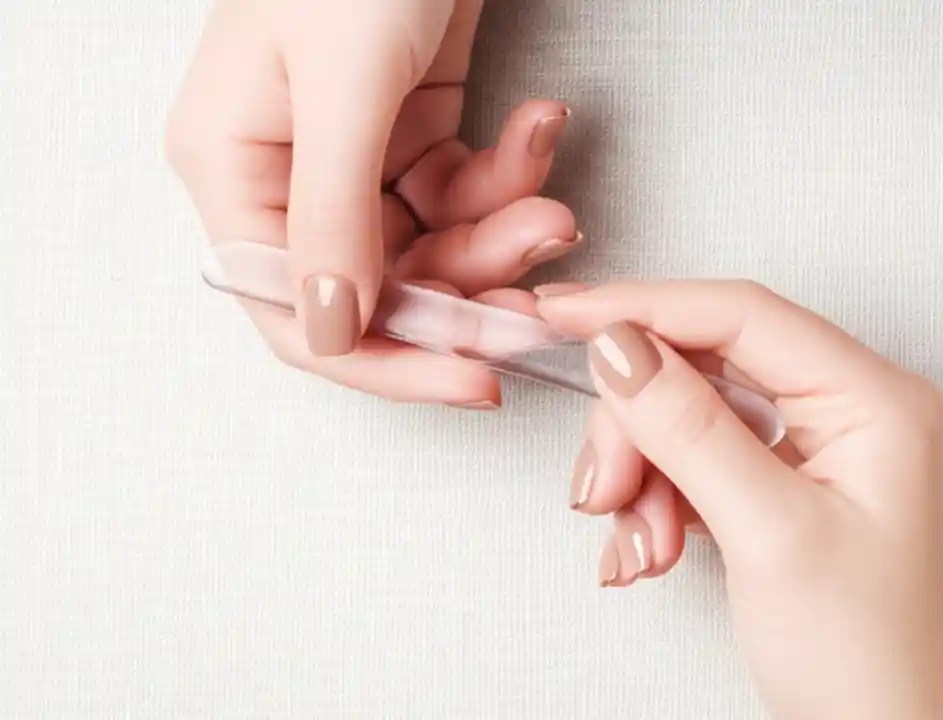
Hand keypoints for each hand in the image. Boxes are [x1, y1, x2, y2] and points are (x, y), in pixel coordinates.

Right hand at [167, 0, 577, 405]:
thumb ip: (333, 215)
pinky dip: (510, 174)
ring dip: (503, 233)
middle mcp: (288, 173)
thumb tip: (333, 330)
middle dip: (469, 293)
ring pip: (436, 246)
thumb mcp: (342, 81)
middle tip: (540, 296)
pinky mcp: (414, 130)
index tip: (473, 378)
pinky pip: (467, 191)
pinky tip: (538, 128)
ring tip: (552, 201)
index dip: (387, 360)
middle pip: (379, 288)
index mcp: (232, 166)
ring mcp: (354, 155)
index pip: (295, 312)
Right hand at [536, 281, 942, 719]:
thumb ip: (690, 429)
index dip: (645, 309)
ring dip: (645, 477)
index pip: (742, 315)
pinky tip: (647, 548)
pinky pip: (703, 465)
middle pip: (709, 368)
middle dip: (640, 427)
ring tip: (638, 545)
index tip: (566, 319)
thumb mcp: (770, 535)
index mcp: (876, 400)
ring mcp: (821, 453)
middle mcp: (852, 412)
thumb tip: (622, 347)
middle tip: (603, 487)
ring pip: (696, 419)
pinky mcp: (791, 492)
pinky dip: (662, 503)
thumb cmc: (874, 663)